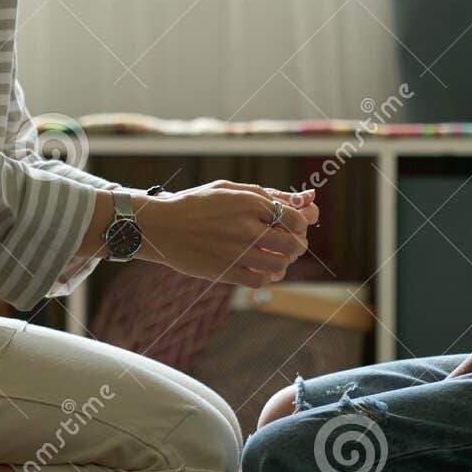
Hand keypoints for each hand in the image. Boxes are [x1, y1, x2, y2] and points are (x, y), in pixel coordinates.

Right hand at [140, 181, 318, 287]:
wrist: (161, 226)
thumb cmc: (198, 204)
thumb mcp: (232, 190)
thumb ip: (271, 194)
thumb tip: (311, 198)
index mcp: (249, 202)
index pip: (295, 219)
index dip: (301, 225)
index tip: (294, 226)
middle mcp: (245, 227)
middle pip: (292, 244)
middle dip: (296, 245)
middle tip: (289, 244)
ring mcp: (235, 251)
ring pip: (279, 264)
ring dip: (283, 262)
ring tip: (274, 256)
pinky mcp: (225, 272)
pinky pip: (260, 281)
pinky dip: (267, 277)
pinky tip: (260, 268)